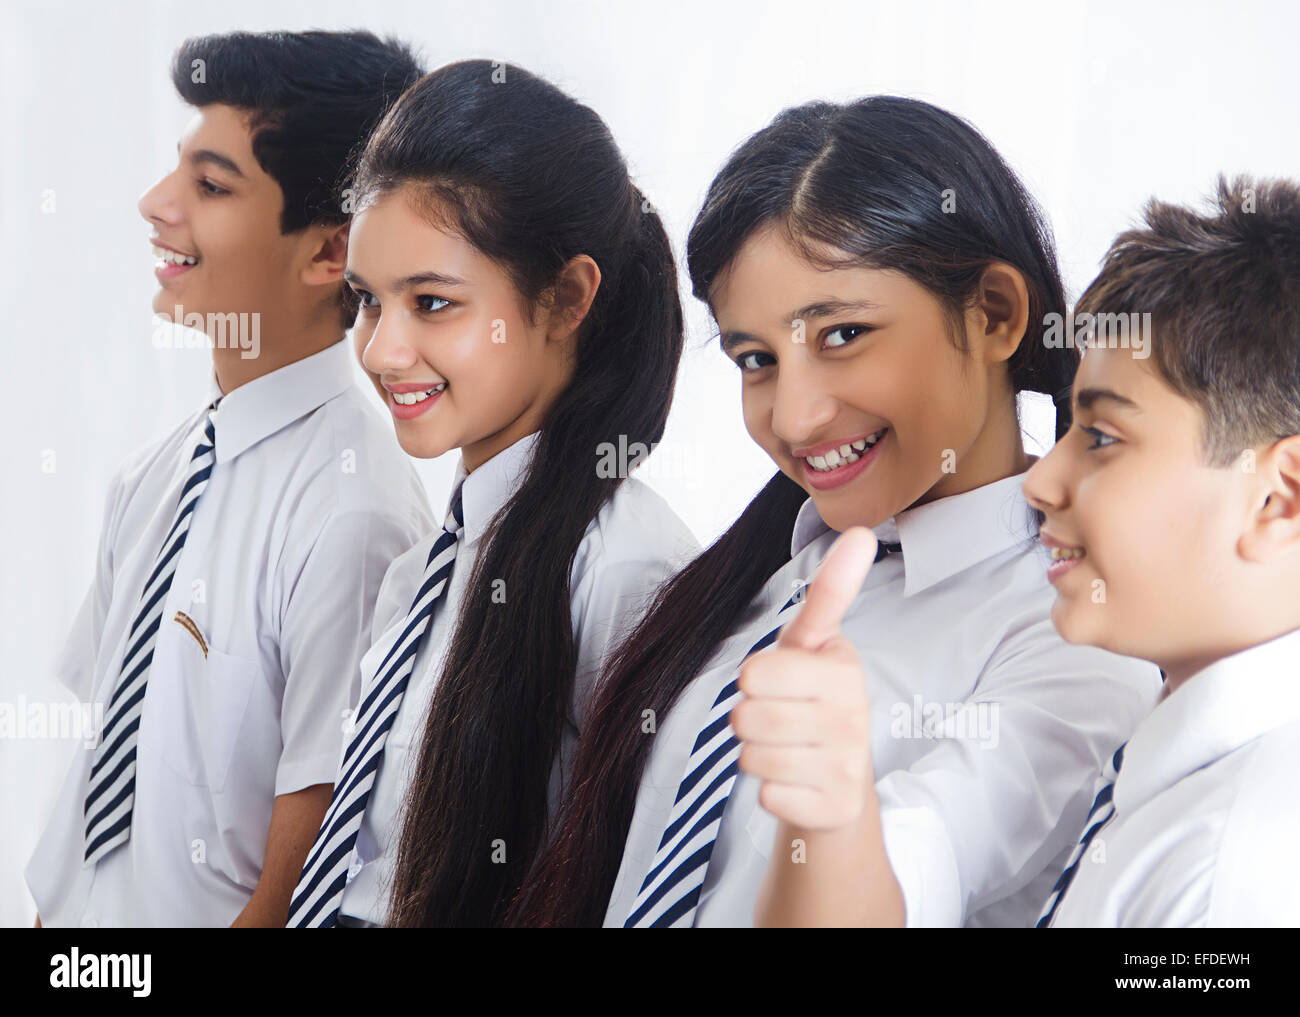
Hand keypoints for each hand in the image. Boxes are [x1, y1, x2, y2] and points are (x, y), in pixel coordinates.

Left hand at [732, 526, 877, 829]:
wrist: (838, 785)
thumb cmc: (813, 702)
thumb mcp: (813, 644)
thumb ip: (831, 591)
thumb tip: (864, 532)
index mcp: (843, 668)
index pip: (756, 672)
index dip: (753, 679)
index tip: (777, 680)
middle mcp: (854, 715)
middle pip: (746, 715)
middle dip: (747, 719)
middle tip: (777, 719)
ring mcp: (849, 764)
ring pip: (751, 757)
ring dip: (756, 755)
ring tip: (787, 750)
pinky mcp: (836, 807)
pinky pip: (767, 795)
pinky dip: (770, 790)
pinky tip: (795, 783)